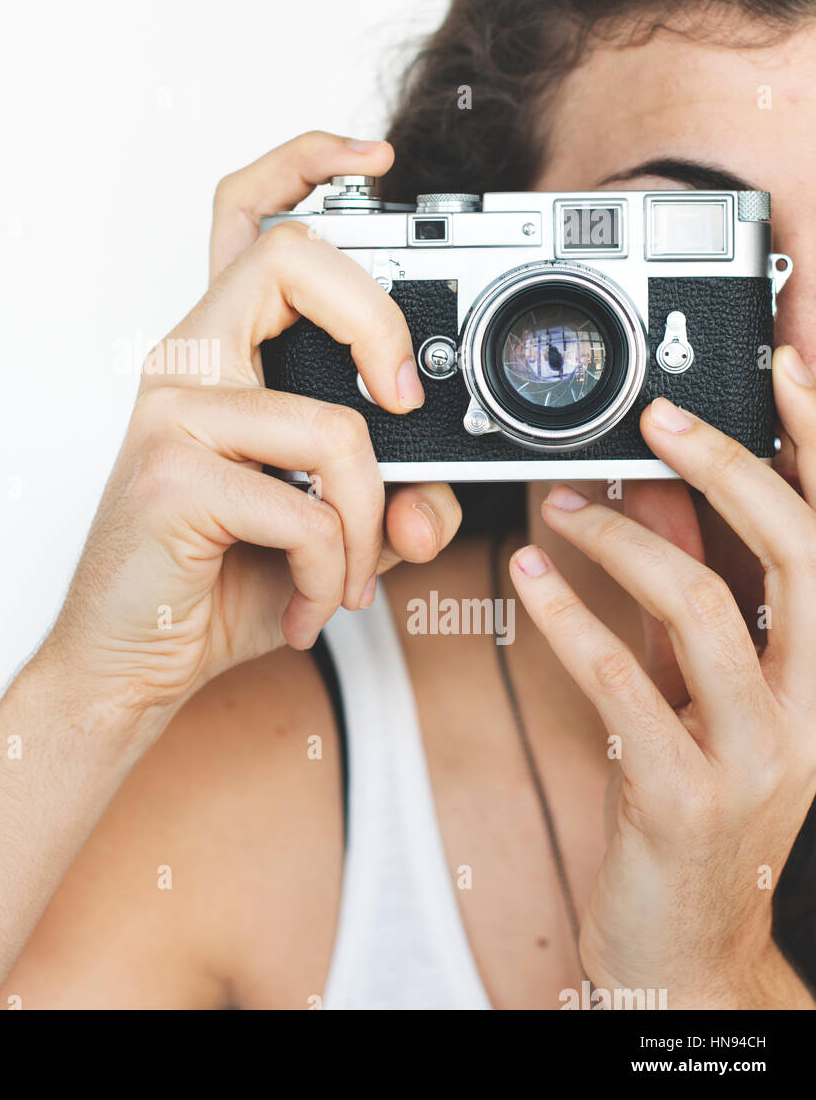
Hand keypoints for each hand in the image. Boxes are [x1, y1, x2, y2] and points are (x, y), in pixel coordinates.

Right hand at [49, 131, 461, 714]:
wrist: (127, 660)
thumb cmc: (212, 580)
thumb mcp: (322, 530)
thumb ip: (387, 500)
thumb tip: (438, 502)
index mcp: (217, 351)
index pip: (243, 215)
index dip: (304, 163)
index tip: (371, 159)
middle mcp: (186, 362)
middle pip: (293, 261)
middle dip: (382, 326)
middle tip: (400, 404)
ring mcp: (172, 413)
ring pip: (335, 425)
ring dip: (366, 524)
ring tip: (344, 576)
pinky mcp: (172, 476)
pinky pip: (308, 509)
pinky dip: (330, 572)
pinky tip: (303, 603)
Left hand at [508, 349, 815, 1005]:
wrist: (684, 945)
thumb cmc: (690, 804)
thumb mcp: (694, 687)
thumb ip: (680, 593)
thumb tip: (648, 493)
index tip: (788, 366)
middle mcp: (815, 705)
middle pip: (796, 552)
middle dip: (727, 466)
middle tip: (656, 417)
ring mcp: (758, 755)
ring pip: (706, 605)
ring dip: (622, 540)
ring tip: (558, 506)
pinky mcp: (683, 794)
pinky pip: (619, 679)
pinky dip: (566, 613)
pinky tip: (526, 575)